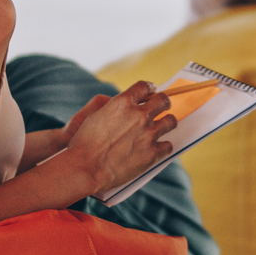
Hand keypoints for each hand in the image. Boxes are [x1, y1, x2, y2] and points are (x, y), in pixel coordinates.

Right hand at [61, 81, 175, 194]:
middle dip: (163, 102)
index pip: (144, 87)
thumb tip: (127, 106)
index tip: (152, 91)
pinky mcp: (152, 153)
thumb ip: (113, 107)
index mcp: (123, 102)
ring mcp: (148, 134)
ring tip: (164, 126)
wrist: (86, 168)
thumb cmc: (85, 143)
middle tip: (163, 107)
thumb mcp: (95, 115)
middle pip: (163, 101)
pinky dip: (163, 146)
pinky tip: (159, 148)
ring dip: (167, 122)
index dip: (150, 88)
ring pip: (170, 121)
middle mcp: (139, 115)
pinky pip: (168, 146)